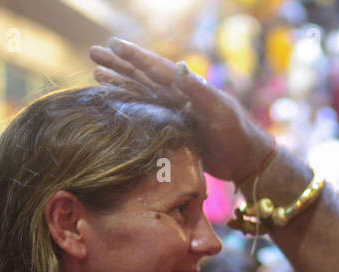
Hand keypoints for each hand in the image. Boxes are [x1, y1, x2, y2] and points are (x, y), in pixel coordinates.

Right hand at [89, 38, 263, 183]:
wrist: (245, 160)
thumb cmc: (237, 133)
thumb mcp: (222, 111)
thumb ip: (202, 92)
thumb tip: (182, 71)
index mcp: (188, 88)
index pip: (157, 68)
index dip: (136, 57)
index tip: (114, 44)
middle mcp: (178, 96)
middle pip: (143, 76)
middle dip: (119, 64)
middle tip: (93, 52)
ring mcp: (174, 112)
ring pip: (140, 92)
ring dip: (119, 82)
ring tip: (95, 71)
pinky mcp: (171, 129)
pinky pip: (145, 112)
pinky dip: (129, 104)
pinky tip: (113, 100)